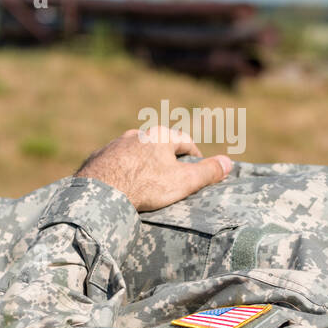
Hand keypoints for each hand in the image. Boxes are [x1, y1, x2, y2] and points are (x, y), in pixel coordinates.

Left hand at [76, 126, 232, 211]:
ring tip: (148, 184)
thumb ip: (207, 172)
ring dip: (145, 164)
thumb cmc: (145, 185)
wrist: (100, 193)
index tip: (198, 170)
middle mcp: (136, 134)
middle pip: (160, 145)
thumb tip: (229, 162)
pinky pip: (117, 163)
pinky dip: (124, 171)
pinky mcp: (98, 158)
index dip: (195, 156)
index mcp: (160, 135)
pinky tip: (124, 186)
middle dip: (168, 160)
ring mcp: (115, 145)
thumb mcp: (183, 181)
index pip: (185, 141)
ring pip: (136, 153)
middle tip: (174, 179)